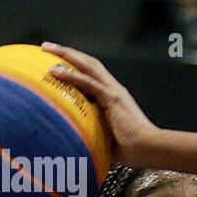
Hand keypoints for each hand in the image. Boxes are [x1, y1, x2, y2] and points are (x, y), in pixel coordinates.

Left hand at [40, 42, 158, 166]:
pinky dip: (70, 75)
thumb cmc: (132, 150)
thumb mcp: (109, 139)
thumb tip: (77, 142)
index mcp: (115, 97)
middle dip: (68, 52)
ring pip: (87, 65)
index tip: (59, 62)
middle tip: (48, 47)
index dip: (77, 65)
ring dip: (66, 55)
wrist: (149, 149)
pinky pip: (87, 82)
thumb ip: (94, 134)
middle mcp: (114, 90)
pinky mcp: (112, 98)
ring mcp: (114, 92)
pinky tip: (54, 71)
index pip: (94, 74)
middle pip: (89, 63)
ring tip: (47, 48)